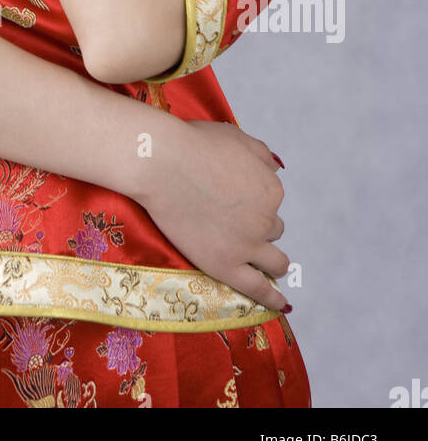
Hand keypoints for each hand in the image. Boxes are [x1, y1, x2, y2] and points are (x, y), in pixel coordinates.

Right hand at [135, 115, 291, 315]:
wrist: (161, 163)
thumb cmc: (193, 144)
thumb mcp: (237, 137)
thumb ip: (261, 155)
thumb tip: (275, 168)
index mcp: (271, 187)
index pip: (271, 201)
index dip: (253, 200)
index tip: (233, 198)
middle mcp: (266, 217)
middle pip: (273, 229)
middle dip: (258, 226)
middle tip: (231, 221)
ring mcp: (248, 244)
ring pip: (273, 259)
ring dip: (266, 257)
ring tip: (253, 259)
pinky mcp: (227, 265)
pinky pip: (259, 288)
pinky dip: (273, 297)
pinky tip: (279, 303)